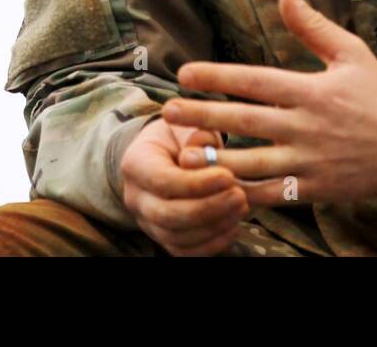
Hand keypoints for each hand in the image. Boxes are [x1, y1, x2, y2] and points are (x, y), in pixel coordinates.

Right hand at [119, 117, 249, 255]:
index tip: (229, 176)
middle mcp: (136, 197)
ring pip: (177, 238)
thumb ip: (196, 135)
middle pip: (168, 215)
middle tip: (240, 196)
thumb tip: (201, 155)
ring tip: (241, 207)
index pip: (163, 181)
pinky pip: (185, 252)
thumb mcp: (186, 125)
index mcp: (136, 163)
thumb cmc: (179, 137)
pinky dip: (212, 244)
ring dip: (214, 227)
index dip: (198, 184)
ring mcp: (147, 222)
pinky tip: (232, 225)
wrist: (165, 153)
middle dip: (209, 209)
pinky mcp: (163, 238)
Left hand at [162, 0, 376, 206]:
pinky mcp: (317, 189)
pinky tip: (218, 186)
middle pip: (246, 121)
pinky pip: (275, 193)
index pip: (255, 81)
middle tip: (167, 112)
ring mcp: (311, 161)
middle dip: (204, 116)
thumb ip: (312, 26)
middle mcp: (307, 126)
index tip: (184, 74)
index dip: (216, 77)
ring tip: (184, 153)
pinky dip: (246, 192)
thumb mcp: (351, 52)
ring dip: (217, 158)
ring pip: (254, 163)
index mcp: (312, 90)